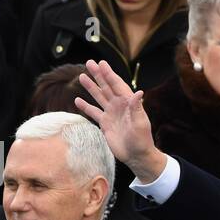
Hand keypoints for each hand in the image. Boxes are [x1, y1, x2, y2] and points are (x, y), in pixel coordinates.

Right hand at [76, 59, 165, 181]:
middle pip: (106, 87)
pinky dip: (86, 106)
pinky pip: (93, 112)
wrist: (136, 156)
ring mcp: (111, 113)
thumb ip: (137, 108)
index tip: (101, 63)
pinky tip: (77, 100)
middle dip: (98, 75)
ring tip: (81, 76)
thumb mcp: (141, 123)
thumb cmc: (142, 140)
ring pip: (99, 97)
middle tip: (89, 63)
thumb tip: (139, 92)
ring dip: (91, 87)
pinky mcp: (105, 123)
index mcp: (128, 103)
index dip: (109, 74)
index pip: (117, 85)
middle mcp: (119, 105)